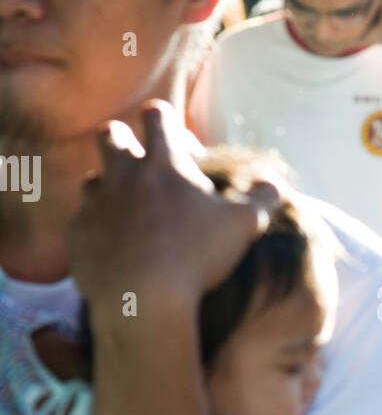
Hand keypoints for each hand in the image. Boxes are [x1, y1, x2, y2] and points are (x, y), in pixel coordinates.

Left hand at [68, 101, 279, 317]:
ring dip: (108, 189)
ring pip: (92, 180)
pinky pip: (82, 222)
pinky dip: (97, 230)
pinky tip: (114, 248)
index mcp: (162, 163)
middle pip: (108, 135)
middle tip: (138, 162)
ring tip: (127, 211)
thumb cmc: (198, 256)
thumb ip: (264, 197)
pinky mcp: (78, 234)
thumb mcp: (246, 224)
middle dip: (120, 140)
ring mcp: (95, 203)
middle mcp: (122, 174)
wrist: (144, 299)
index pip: (156, 115)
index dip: (163, 119)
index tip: (170, 132)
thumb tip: (272, 183)